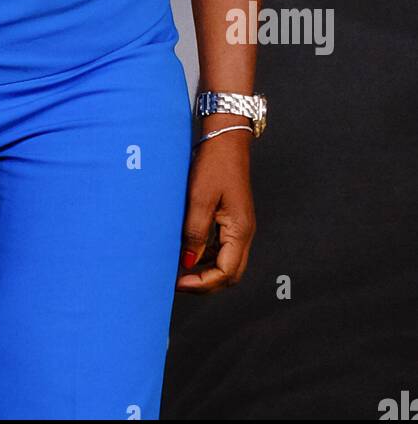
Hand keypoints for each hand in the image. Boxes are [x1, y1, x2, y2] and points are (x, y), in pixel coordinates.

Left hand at [175, 131, 255, 291]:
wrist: (225, 140)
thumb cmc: (214, 164)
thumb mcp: (199, 198)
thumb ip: (194, 233)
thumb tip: (188, 263)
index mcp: (240, 230)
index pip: (226, 272)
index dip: (202, 283)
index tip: (178, 283)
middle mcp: (244, 233)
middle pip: (230, 274)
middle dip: (205, 283)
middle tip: (178, 282)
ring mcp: (239, 226)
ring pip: (226, 262)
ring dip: (205, 271)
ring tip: (179, 269)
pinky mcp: (231, 219)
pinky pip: (222, 248)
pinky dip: (206, 256)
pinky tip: (188, 250)